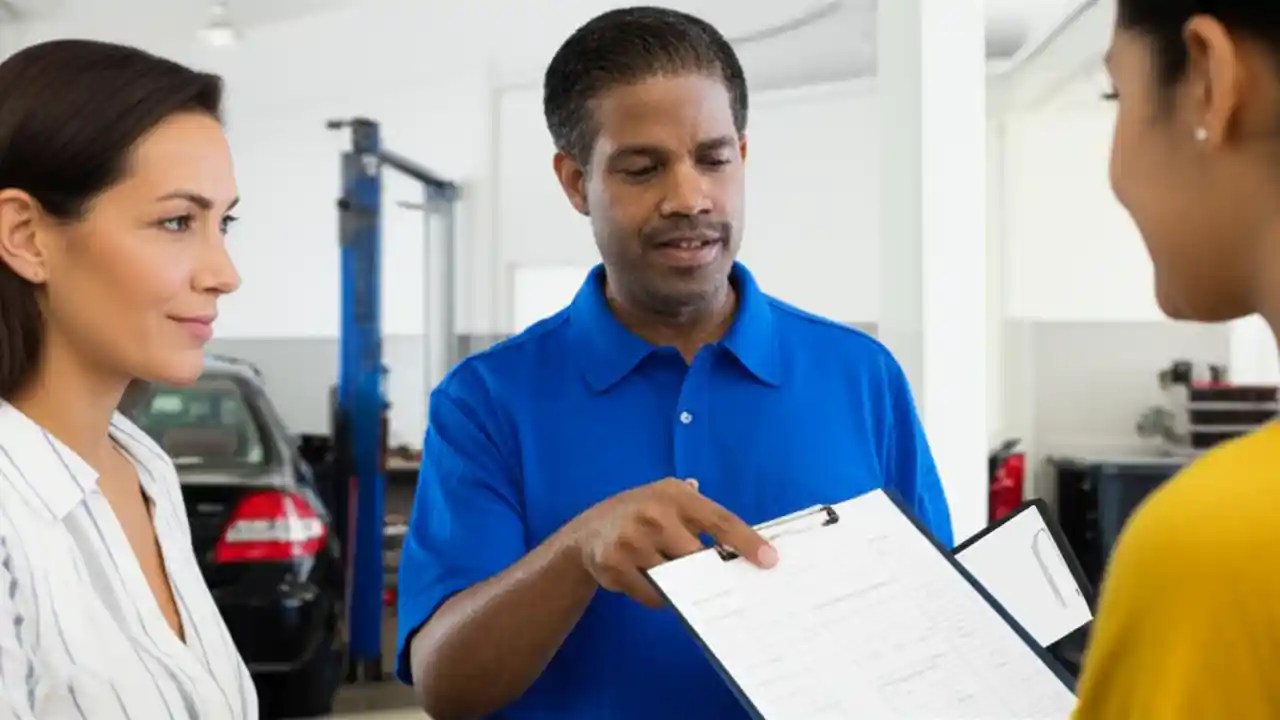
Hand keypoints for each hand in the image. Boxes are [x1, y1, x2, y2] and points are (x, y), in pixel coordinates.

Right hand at [567, 477, 776, 607]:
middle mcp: (653, 515)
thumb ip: (701, 510)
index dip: (746, 541)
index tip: (769, 560)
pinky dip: (658, 596)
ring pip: (676, 579)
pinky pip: (653, 595)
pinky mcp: (614, 566)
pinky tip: (647, 580)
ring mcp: (631, 541)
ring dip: (680, 584)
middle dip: (709, 572)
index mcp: (673, 495)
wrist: (587, 531)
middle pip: (698, 556)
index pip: (719, 520)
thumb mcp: (666, 498)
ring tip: (672, 576)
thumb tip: (742, 531)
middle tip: (719, 582)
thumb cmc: (640, 514)